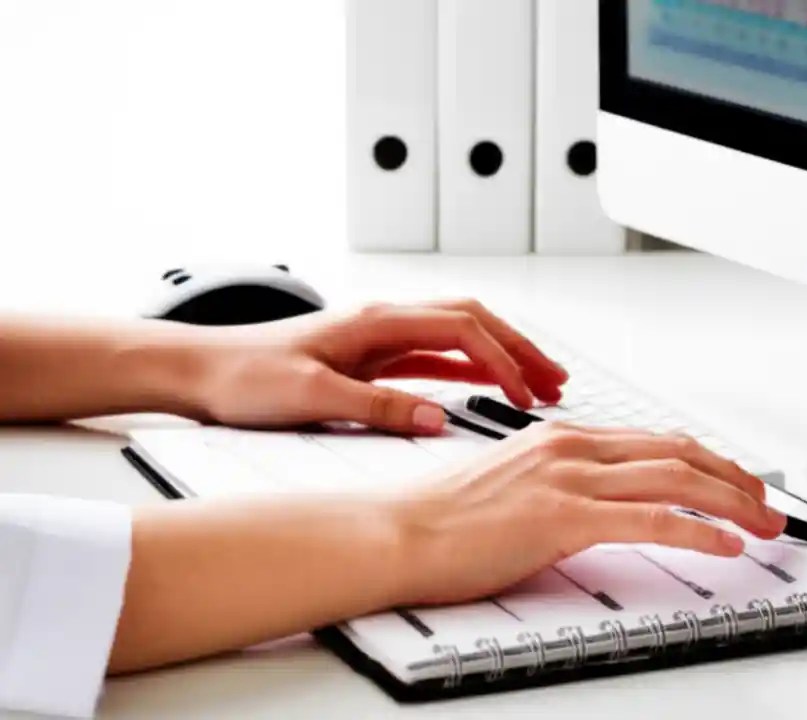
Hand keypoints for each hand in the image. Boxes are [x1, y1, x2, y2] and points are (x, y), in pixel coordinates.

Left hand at [192, 299, 566, 434]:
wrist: (197, 370)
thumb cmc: (242, 377)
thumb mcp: (311, 396)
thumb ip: (379, 408)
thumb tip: (439, 418)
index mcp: (375, 322)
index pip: (462, 328)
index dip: (504, 359)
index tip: (530, 393)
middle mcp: (383, 322)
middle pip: (473, 322)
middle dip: (520, 348)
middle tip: (558, 380)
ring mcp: (379, 338)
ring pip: (459, 337)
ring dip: (501, 357)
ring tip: (537, 384)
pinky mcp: (370, 359)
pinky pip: (435, 357)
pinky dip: (470, 370)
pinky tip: (486, 389)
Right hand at [385, 421, 787, 605]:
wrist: (397, 532)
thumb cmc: (443, 517)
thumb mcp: (514, 484)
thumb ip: (559, 483)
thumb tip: (597, 503)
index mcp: (563, 438)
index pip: (656, 441)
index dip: (708, 461)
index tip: (736, 483)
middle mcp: (573, 448)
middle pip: (679, 452)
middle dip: (734, 478)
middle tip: (767, 506)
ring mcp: (569, 478)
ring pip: (676, 478)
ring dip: (731, 502)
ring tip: (763, 525)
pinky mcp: (563, 516)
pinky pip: (650, 518)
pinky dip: (698, 530)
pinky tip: (724, 543)